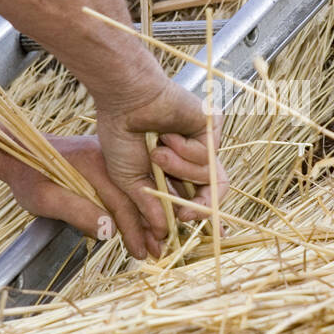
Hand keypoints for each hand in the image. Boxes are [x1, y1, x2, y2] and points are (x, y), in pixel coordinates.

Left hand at [6, 135, 156, 258]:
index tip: (141, 251)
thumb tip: (110, 230)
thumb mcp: (43, 198)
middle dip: (150, 226)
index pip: (122, 202)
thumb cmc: (28, 176)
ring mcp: (110, 159)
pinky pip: (127, 187)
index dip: (134, 230)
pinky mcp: (108, 164)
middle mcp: (109, 158)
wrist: (20, 151)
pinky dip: (137, 207)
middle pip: (136, 196)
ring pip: (135, 192)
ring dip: (147, 218)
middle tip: (158, 251)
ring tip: (154, 242)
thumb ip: (76, 212)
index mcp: (95, 164)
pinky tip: (142, 224)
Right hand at [96, 76, 228, 243]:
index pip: (191, 200)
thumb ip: (148, 209)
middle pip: (212, 193)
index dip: (190, 219)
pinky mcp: (211, 128)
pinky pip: (209, 155)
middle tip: (183, 213)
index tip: (177, 234)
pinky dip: (186, 151)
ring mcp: (202, 143)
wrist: (126, 99)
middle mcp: (189, 159)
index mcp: (170, 172)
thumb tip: (160, 234)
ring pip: (210, 176)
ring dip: (181, 170)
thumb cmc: (121, 135)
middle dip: (199, 206)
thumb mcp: (130, 181)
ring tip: (157, 154)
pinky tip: (167, 136)